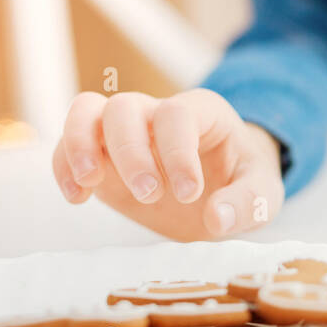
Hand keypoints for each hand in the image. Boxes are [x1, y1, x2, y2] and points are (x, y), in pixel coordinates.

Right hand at [51, 89, 284, 241]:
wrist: (221, 187)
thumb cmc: (242, 181)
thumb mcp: (263, 193)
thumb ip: (248, 202)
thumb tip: (216, 218)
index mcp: (202, 113)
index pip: (178, 115)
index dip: (177, 152)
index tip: (188, 194)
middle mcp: (158, 113)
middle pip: (125, 107)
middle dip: (131, 151)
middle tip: (149, 194)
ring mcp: (125, 131)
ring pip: (86, 110)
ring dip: (80, 144)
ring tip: (90, 183)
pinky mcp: (101, 155)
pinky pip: (68, 143)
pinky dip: (63, 166)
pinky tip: (78, 198)